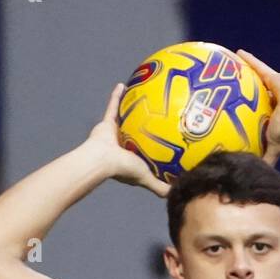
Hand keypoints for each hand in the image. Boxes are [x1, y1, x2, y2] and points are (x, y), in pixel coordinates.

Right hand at [88, 81, 168, 196]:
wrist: (101, 159)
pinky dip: (116, 96)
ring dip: (131, 108)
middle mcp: (124, 145)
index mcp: (133, 158)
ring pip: (126, 118)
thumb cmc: (124, 168)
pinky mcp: (106, 123)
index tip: (168, 139)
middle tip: (158, 114)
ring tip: (142, 96)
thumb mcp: (146, 177)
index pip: (147, 152)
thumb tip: (177, 193)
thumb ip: (160, 187)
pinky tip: (123, 85)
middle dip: (146, 125)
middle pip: (138, 133)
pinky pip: (113, 106)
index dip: (156, 147)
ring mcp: (115, 133)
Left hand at [234, 49, 279, 165]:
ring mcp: (275, 87)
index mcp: (275, 115)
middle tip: (232, 89)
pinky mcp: (274, 76)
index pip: (260, 114)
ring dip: (246, 73)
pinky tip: (237, 53)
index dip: (252, 113)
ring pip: (257, 78)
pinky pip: (258, 66)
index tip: (242, 113)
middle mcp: (274, 100)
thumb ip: (267, 159)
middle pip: (258, 94)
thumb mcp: (275, 147)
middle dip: (248, 92)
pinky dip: (249, 60)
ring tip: (231, 67)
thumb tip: (258, 174)